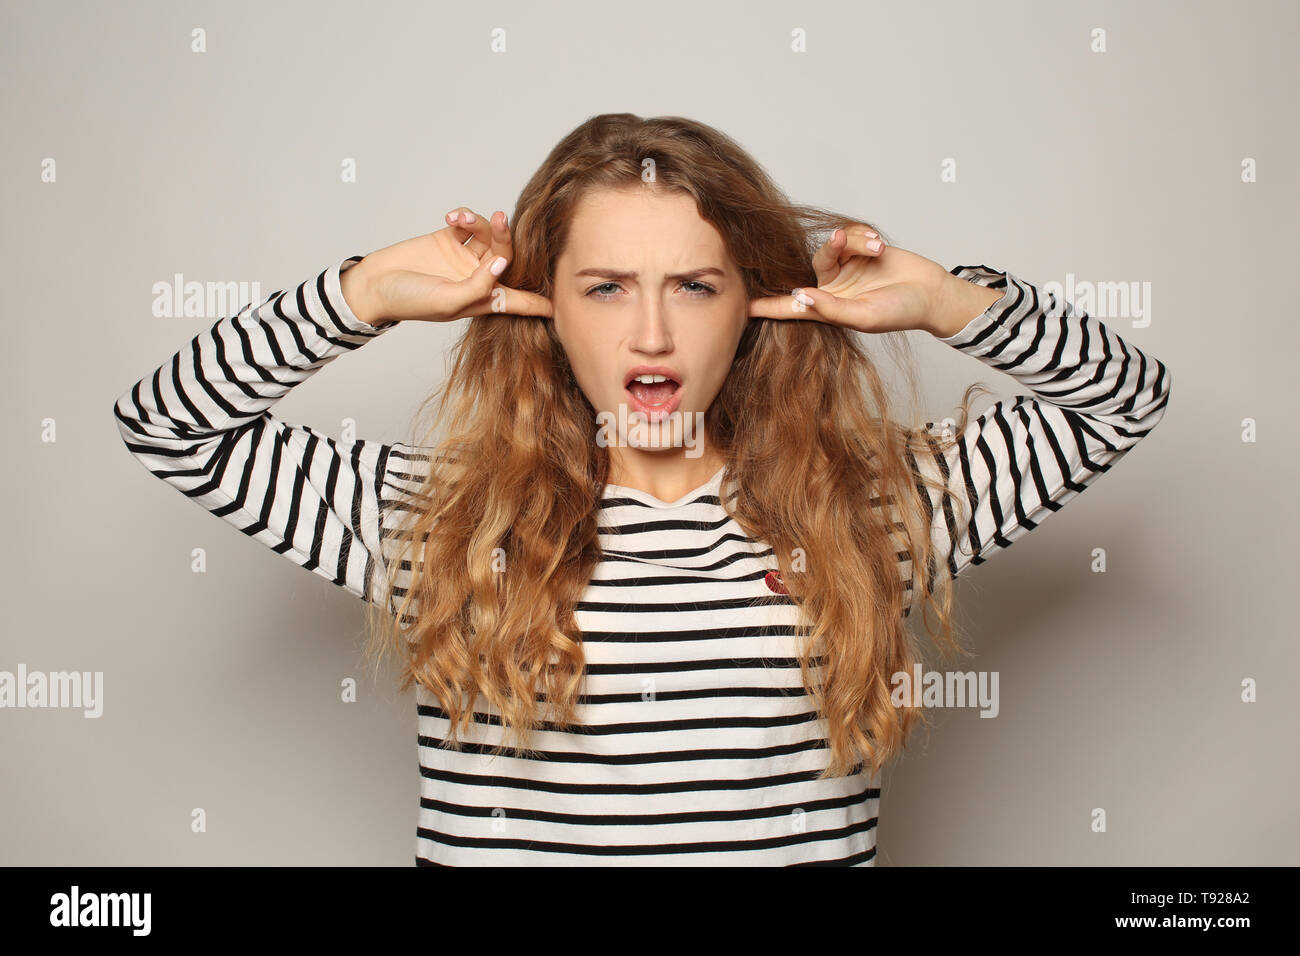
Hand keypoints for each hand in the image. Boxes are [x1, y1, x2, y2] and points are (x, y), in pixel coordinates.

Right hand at [341, 208, 553, 325]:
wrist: (375, 283)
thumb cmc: (410, 300)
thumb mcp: (449, 300)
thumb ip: (479, 285)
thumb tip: (502, 264)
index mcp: (483, 301)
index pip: (520, 302)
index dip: (541, 302)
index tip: (565, 303)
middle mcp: (479, 279)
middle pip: (508, 257)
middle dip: (506, 238)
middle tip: (497, 221)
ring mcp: (465, 258)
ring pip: (489, 236)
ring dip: (481, 223)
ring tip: (461, 218)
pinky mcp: (449, 239)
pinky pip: (469, 223)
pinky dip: (465, 216)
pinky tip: (452, 216)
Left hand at [747, 224, 983, 336]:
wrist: (931, 292)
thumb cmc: (900, 311)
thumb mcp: (863, 315)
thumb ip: (830, 307)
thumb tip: (798, 296)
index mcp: (827, 308)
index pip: (789, 307)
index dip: (765, 306)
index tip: (739, 306)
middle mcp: (831, 287)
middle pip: (811, 265)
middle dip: (831, 250)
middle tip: (844, 241)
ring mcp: (845, 267)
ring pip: (832, 246)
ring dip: (855, 242)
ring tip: (878, 248)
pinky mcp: (859, 249)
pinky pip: (851, 235)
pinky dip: (865, 237)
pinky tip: (882, 245)